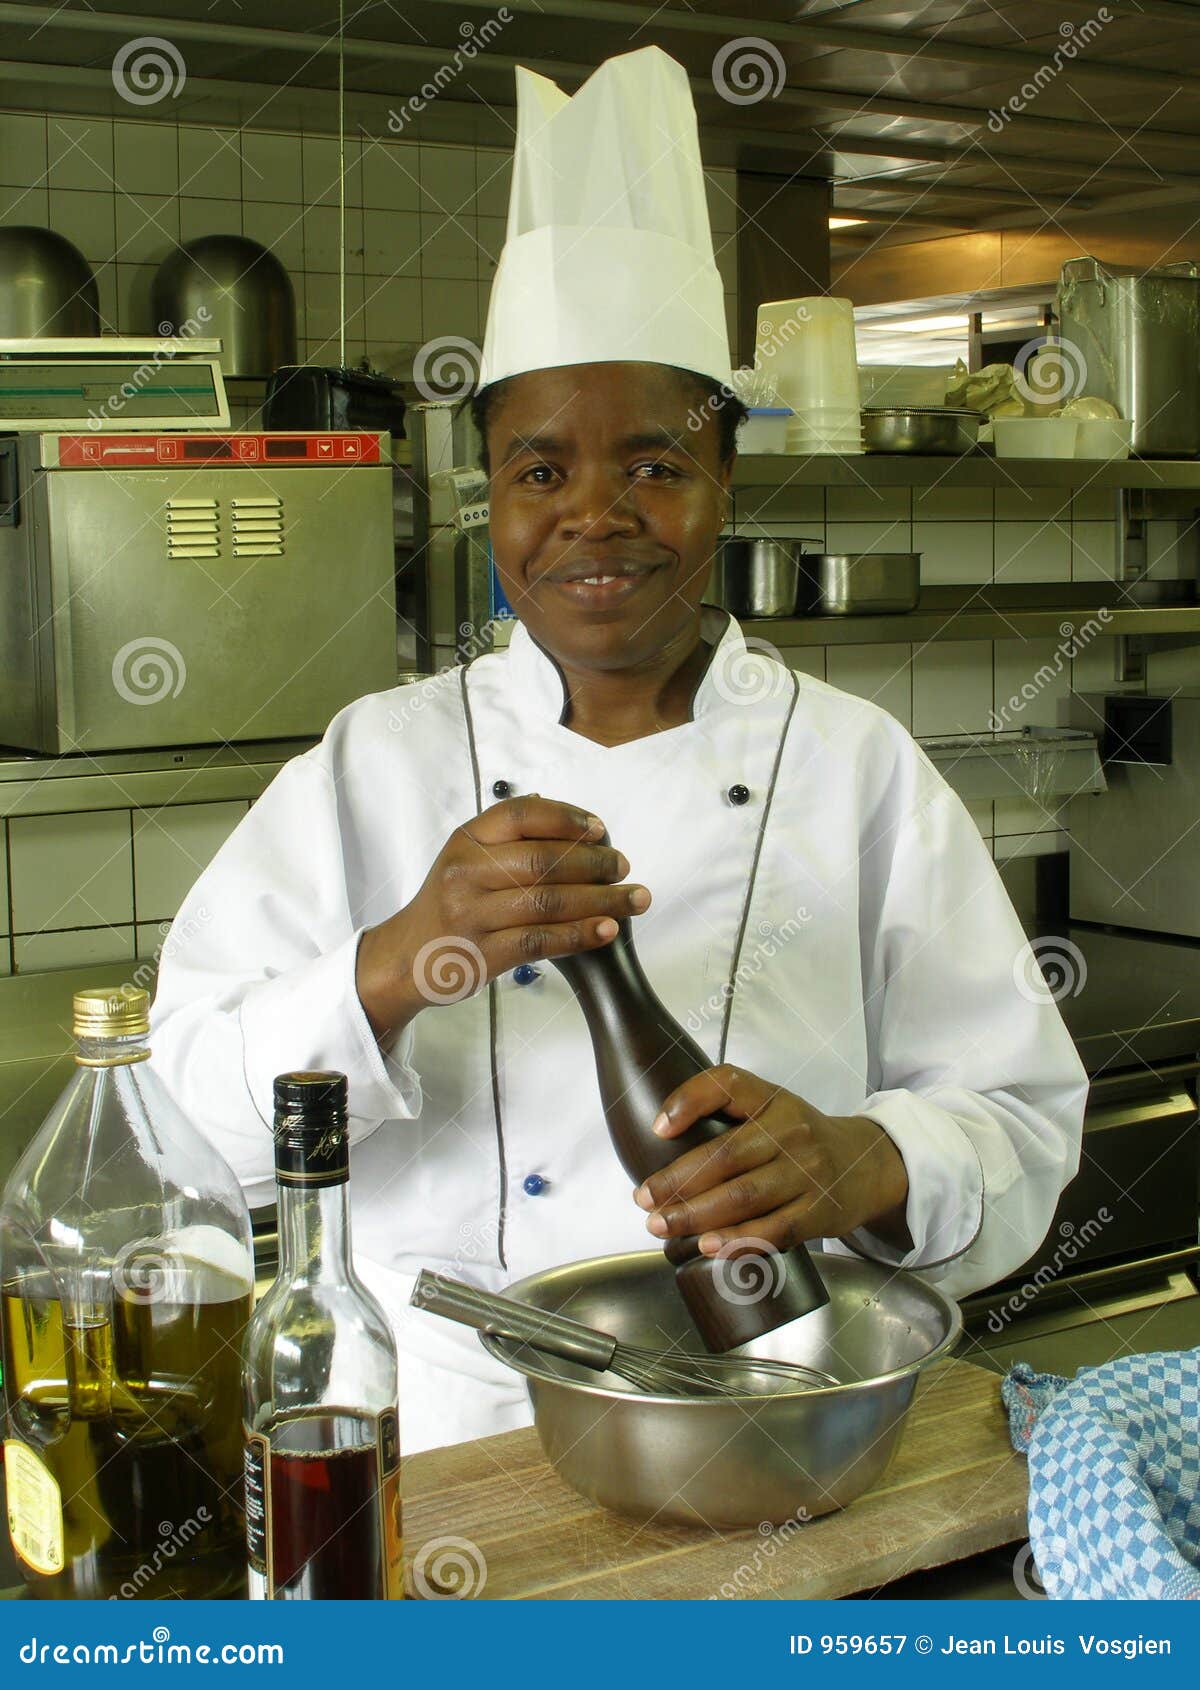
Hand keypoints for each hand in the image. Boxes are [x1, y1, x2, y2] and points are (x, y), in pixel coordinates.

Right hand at [356, 795, 649, 1038]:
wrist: (405, 958)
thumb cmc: (447, 903)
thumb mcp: (462, 857)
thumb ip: (502, 833)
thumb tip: (552, 802)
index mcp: (465, 841)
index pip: (520, 815)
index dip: (565, 817)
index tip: (599, 828)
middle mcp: (465, 873)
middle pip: (542, 860)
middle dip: (594, 862)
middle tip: (624, 866)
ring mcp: (472, 914)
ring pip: (548, 901)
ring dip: (600, 900)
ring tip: (634, 900)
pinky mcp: (483, 953)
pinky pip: (541, 941)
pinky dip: (579, 934)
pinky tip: (606, 930)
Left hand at [632, 1064, 911, 1256]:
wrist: (866, 1164)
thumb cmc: (802, 1137)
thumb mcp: (772, 1107)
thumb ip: (726, 1112)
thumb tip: (658, 1137)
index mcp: (773, 1099)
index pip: (729, 1084)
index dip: (689, 1100)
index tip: (657, 1127)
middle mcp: (792, 1131)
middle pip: (726, 1156)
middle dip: (677, 1181)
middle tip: (644, 1198)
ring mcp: (808, 1173)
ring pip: (744, 1196)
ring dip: (696, 1215)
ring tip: (662, 1225)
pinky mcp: (818, 1212)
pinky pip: (773, 1228)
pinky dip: (736, 1240)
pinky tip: (708, 1246)